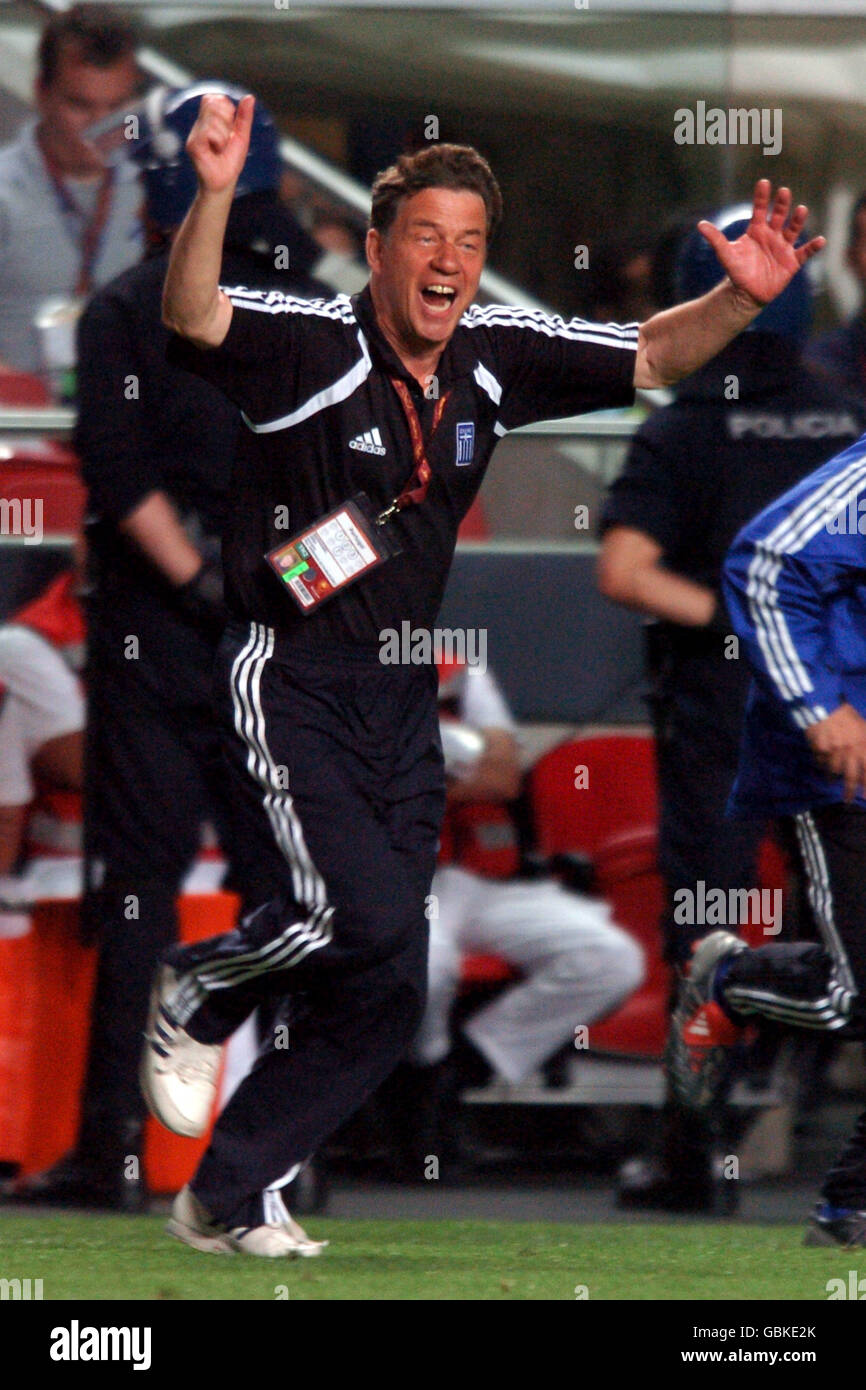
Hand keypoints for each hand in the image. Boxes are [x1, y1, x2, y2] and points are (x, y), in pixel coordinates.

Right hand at [185, 93, 254, 195]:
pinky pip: (208, 130)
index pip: (213, 99)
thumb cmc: (230, 161)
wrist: (224, 184)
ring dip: (223, 134)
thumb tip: (250, 97)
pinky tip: (216, 151)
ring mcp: (194, 135)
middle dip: (226, 120)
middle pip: (212, 104)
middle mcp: (199, 125)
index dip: (225, 108)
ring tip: (220, 148)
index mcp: (208, 121)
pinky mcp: (193, 145)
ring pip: (212, 118)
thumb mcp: (241, 136)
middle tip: (225, 140)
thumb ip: (244, 117)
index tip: (230, 126)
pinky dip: (218, 140)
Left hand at [698, 180, 824, 308]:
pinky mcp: (792, 262)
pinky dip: (813, 247)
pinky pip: (805, 252)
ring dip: (798, 220)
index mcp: (757, 230)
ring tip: (801, 210)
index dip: (761, 197)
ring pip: (793, 230)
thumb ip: (716, 239)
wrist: (746, 294)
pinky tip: (820, 240)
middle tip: (784, 192)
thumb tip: (700, 225)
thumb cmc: (737, 271)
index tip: (763, 182)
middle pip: (779, 215)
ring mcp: (783, 247)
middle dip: (781, 204)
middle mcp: (772, 235)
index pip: (759, 209)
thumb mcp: (726, 254)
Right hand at [805, 701, 865, 801]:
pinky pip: (820, 762)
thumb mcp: (862, 726)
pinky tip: (821, 762)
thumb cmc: (845, 714)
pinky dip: (821, 764)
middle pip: (850, 777)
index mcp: (862, 745)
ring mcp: (833, 752)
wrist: (824, 706)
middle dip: (849, 791)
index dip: (865, 785)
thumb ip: (865, 741)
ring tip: (830, 780)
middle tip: (846, 800)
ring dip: (832, 776)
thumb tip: (865, 755)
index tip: (864, 797)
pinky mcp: (819, 750)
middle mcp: (849, 751)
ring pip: (833, 771)